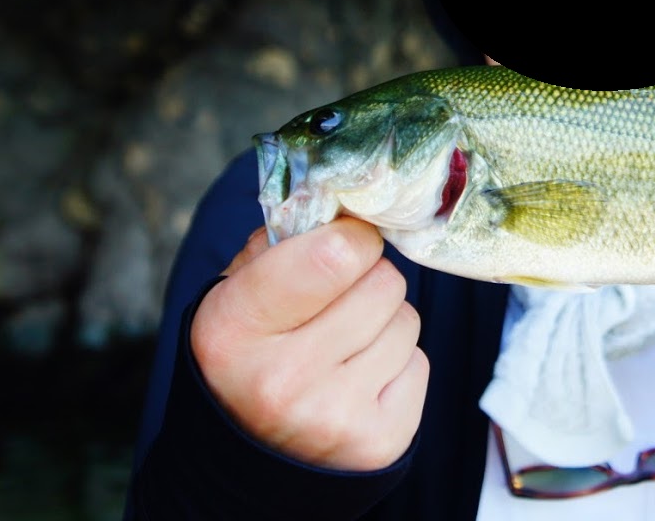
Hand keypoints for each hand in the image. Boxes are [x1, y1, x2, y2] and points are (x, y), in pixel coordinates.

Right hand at [190, 217, 427, 470]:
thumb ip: (286, 237)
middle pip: (384, 282)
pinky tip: (360, 380)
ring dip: (385, 324)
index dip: (353, 238)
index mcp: (234, 328)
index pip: (335, 254)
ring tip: (345, 347)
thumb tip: (352, 203)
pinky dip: (398, 364)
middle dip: (368, 282)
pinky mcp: (379, 444)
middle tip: (336, 304)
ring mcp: (333, 417)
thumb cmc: (251, 348)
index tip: (343, 245)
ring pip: (408, 321)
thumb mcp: (238, 288)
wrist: (249, 451)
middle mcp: (282, 379)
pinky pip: (420, 364)